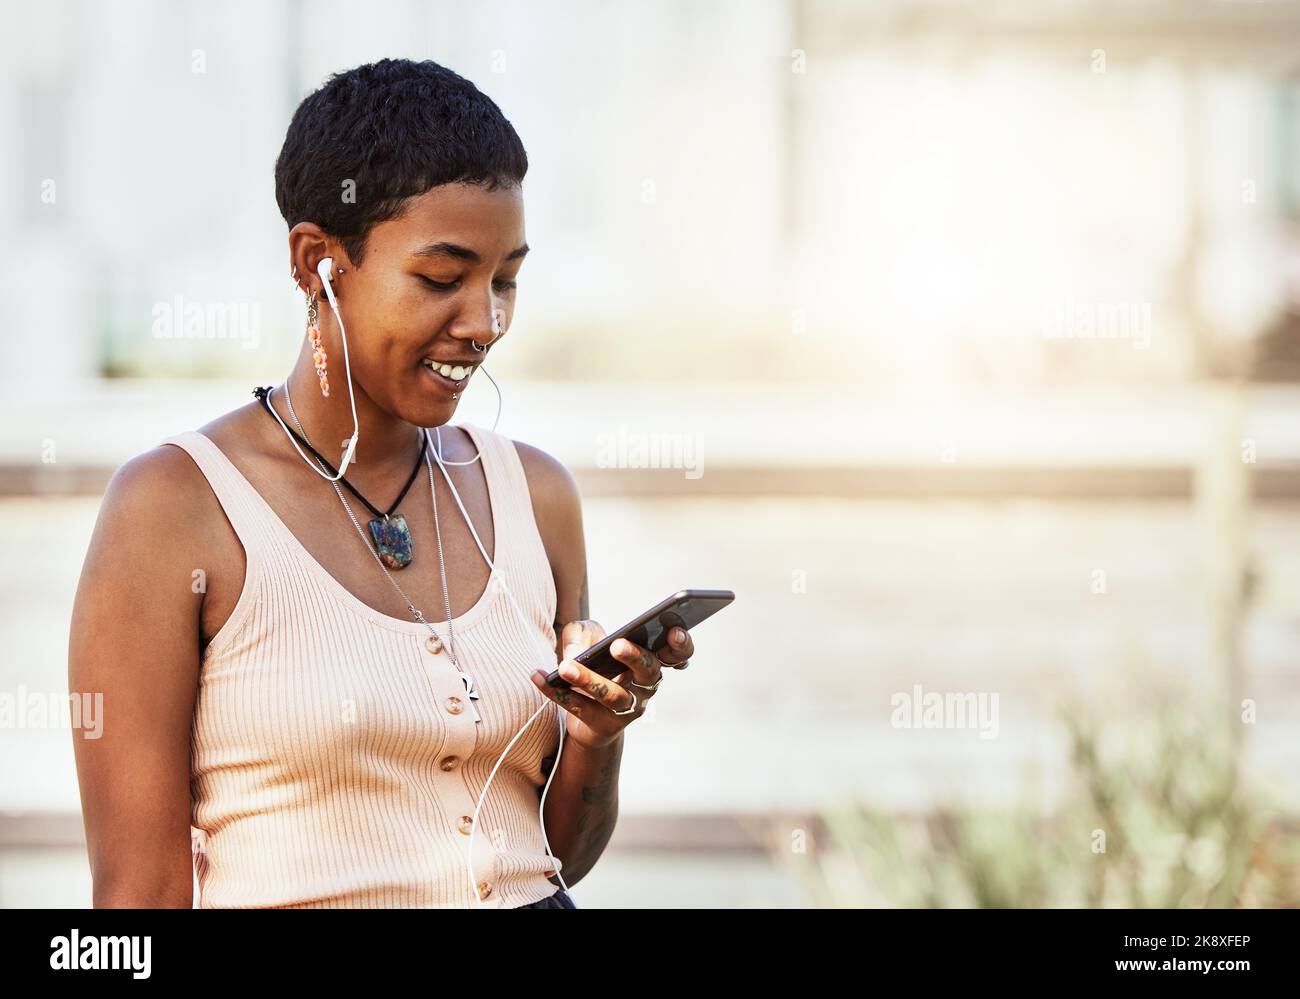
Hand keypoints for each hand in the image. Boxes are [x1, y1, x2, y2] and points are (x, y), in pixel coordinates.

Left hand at [530, 620, 694, 749]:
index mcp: (651, 660)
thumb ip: (582, 633)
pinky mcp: (602, 725)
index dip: (681, 644)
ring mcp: (626, 709)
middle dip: (633, 657)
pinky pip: (579, 708)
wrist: (587, 715)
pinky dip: (556, 692)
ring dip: (588, 679)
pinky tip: (537, 676)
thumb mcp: (588, 638)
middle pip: (647, 671)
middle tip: (616, 645)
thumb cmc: (595, 664)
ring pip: (612, 696)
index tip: (674, 631)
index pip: (677, 654)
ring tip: (564, 666)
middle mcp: (645, 686)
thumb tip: (575, 652)